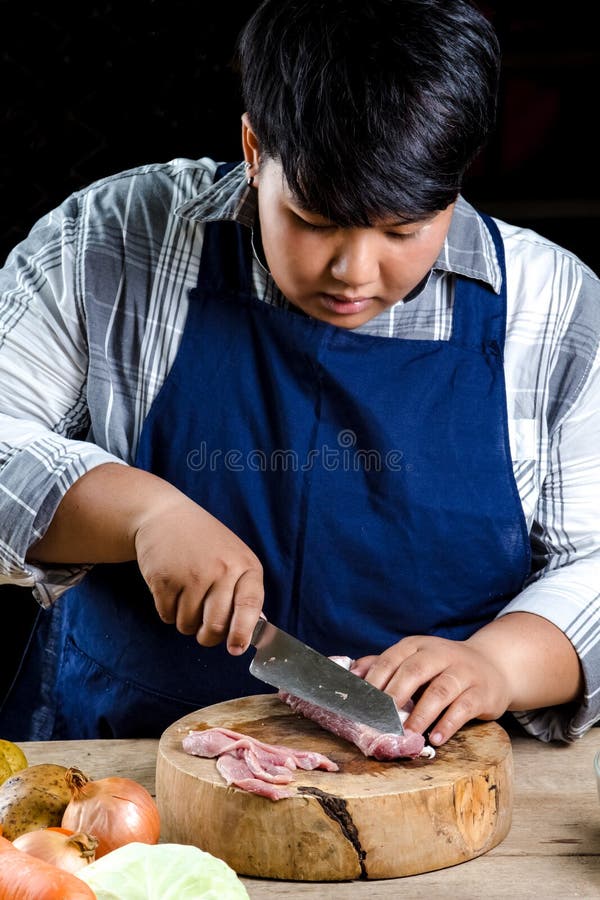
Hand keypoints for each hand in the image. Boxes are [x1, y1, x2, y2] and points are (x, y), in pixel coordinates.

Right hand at [133, 494, 263, 654]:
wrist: (164, 516)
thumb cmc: (204, 542)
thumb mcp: (233, 558)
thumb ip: (244, 591)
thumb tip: (255, 629)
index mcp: (245, 566)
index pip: (250, 605)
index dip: (243, 632)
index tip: (236, 649)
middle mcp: (221, 569)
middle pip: (216, 626)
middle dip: (208, 637)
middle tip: (204, 633)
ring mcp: (191, 574)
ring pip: (188, 625)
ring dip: (185, 622)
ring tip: (186, 595)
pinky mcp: (164, 579)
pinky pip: (166, 616)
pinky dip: (167, 611)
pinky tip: (171, 587)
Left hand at [350, 635, 510, 745]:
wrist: (493, 667)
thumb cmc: (443, 668)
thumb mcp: (415, 660)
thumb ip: (384, 666)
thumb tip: (351, 674)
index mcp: (417, 645)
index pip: (391, 659)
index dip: (375, 680)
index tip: (362, 703)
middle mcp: (440, 654)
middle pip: (415, 671)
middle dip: (395, 695)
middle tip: (382, 720)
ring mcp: (463, 672)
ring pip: (440, 690)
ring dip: (422, 714)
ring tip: (408, 734)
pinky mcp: (481, 692)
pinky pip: (464, 708)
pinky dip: (448, 724)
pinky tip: (436, 738)